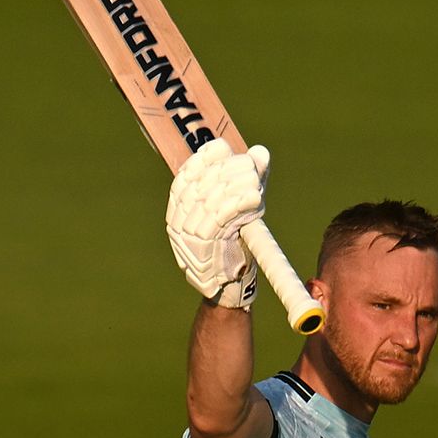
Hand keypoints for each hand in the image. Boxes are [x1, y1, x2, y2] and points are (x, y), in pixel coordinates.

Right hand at [166, 138, 268, 306]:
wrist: (231, 289)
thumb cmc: (234, 246)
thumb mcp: (241, 209)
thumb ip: (248, 181)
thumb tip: (260, 153)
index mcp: (179, 210)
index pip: (186, 176)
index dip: (204, 159)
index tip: (224, 149)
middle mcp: (177, 222)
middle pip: (201, 185)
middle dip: (228, 170)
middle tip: (252, 167)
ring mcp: (187, 237)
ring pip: (211, 200)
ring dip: (237, 186)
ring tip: (256, 182)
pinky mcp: (203, 249)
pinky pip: (220, 220)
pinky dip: (239, 204)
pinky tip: (256, 199)